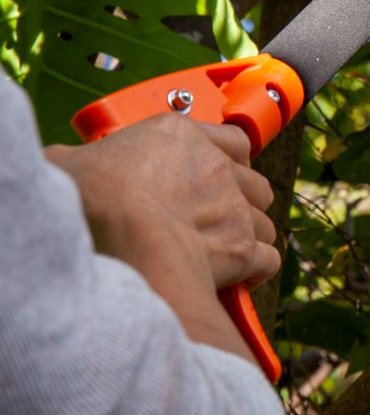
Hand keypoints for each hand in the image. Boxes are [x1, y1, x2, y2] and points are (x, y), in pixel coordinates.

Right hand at [46, 114, 280, 290]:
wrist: (120, 236)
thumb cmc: (89, 197)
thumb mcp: (68, 164)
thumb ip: (74, 160)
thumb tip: (57, 164)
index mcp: (179, 135)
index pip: (230, 138)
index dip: (229, 158)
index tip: (218, 173)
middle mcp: (216, 167)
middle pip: (253, 182)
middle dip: (243, 202)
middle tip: (216, 220)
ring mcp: (234, 206)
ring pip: (264, 221)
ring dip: (250, 237)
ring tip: (224, 253)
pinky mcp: (242, 246)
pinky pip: (267, 258)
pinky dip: (257, 270)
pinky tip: (240, 279)